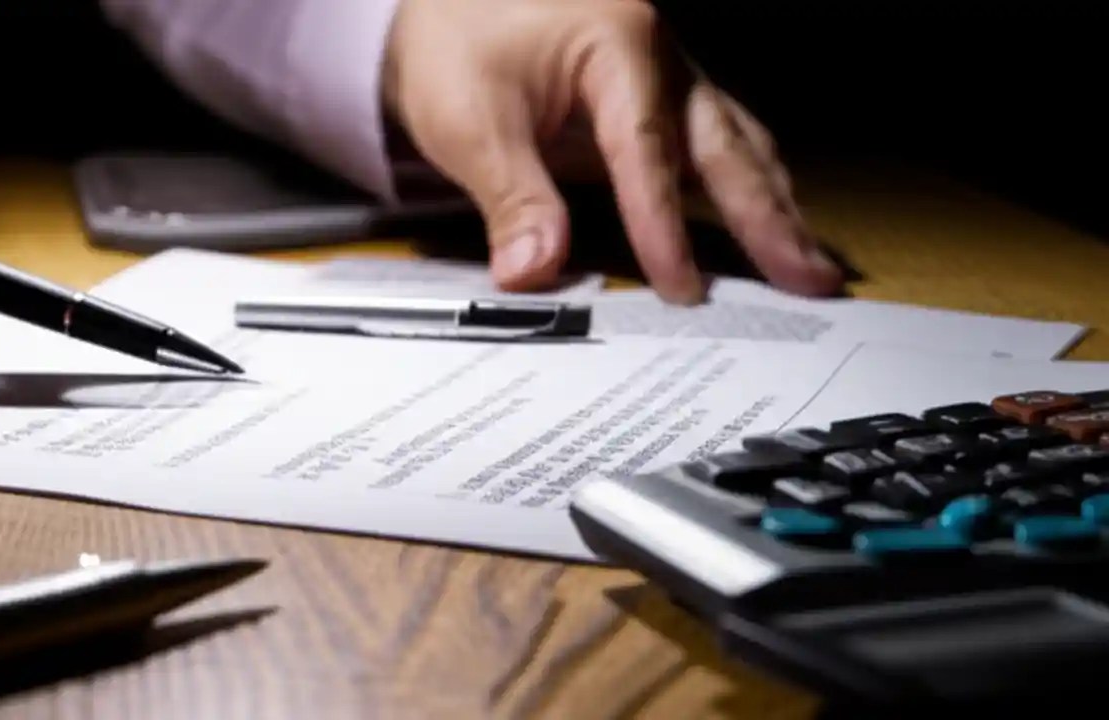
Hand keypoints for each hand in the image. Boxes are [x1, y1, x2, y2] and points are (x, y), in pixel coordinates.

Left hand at [382, 0, 842, 302]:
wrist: (454, 3)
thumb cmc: (457, 41)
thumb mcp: (466, 117)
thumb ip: (509, 196)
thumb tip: (534, 272)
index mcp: (617, 45)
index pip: (647, 149)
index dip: (663, 224)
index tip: (681, 286)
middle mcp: (660, 58)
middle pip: (726, 145)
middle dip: (771, 219)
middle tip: (812, 280)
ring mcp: (670, 78)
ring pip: (738, 146)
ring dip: (775, 209)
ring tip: (812, 268)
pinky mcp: (662, 103)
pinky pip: (720, 149)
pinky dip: (750, 193)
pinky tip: (770, 229)